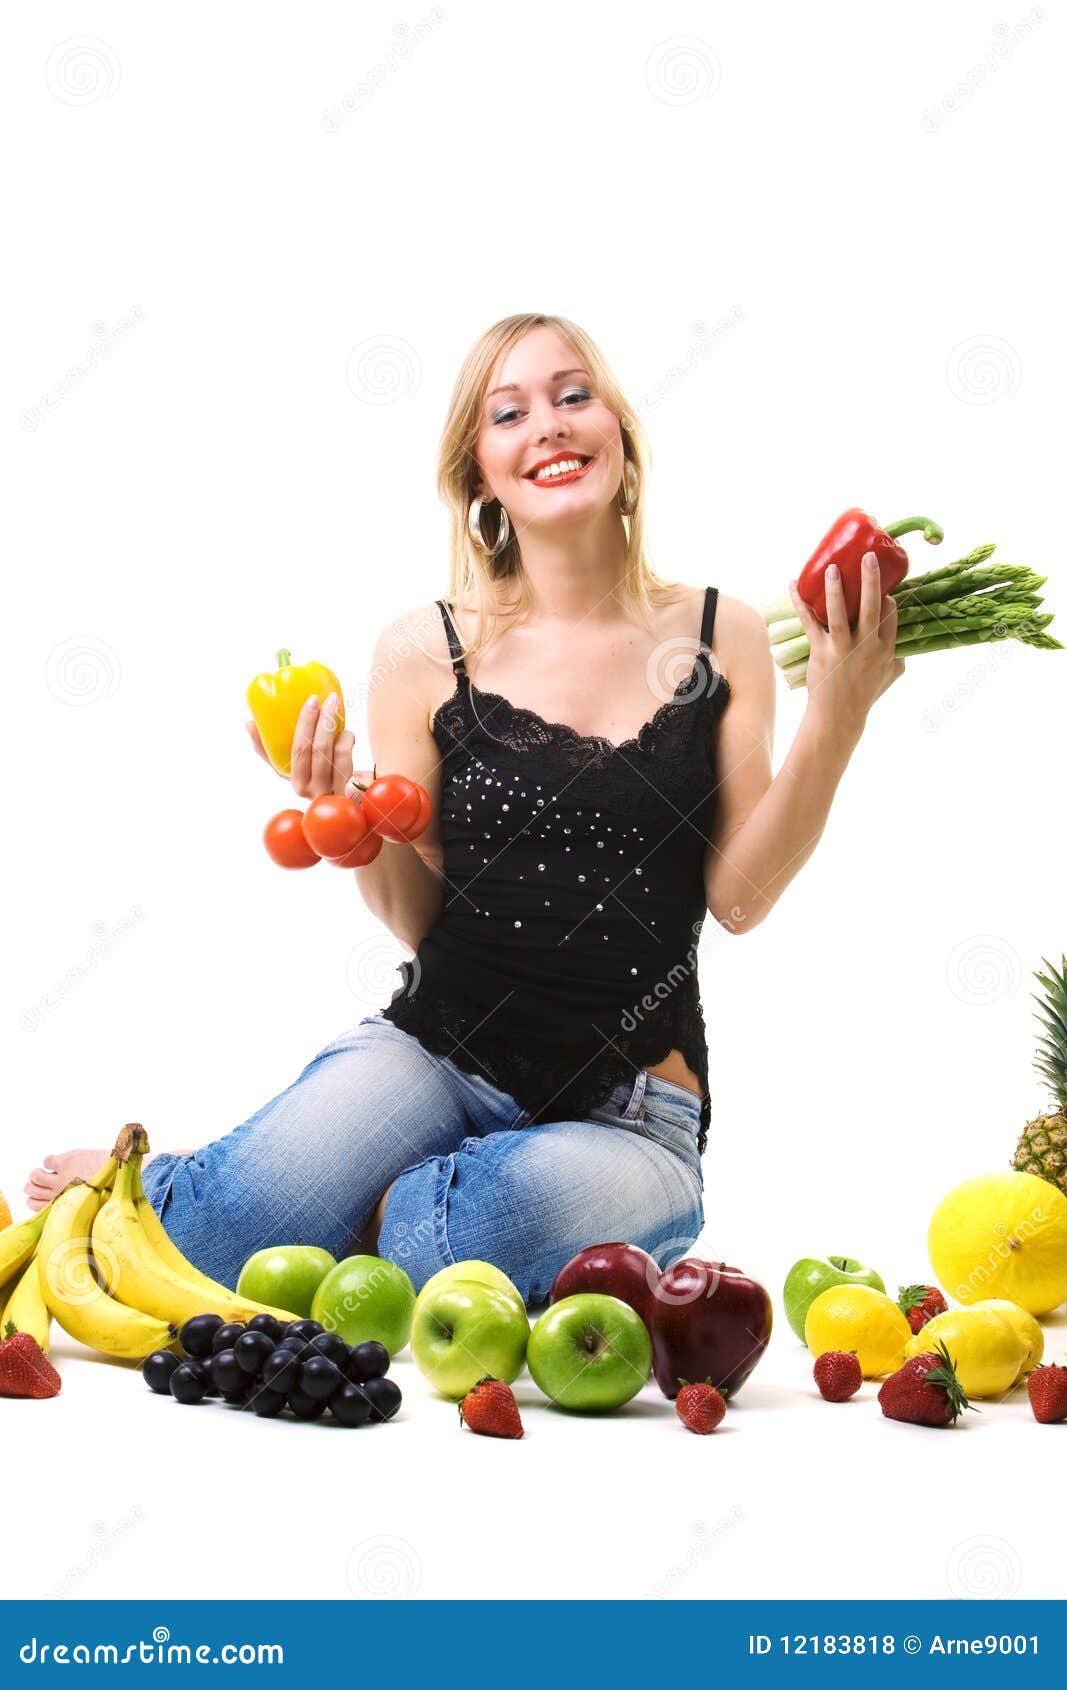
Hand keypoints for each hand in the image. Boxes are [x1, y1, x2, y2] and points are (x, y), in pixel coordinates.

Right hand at [246, 693, 368, 797]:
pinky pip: (352, 759)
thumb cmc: (315, 777)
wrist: (347, 801)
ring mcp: (334, 791)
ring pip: (338, 753)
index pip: (299, 749)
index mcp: (296, 782)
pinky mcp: (352, 790)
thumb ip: (267, 751)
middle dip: (325, 720)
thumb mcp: (293, 767)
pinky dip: (349, 741)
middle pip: (319, 749)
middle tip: (331, 699)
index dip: (305, 723)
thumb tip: (248, 723)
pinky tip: (347, 735)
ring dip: (340, 730)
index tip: (312, 700)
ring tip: (339, 716)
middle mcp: (314, 790)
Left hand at [789, 552, 904, 741]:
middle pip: (872, 607)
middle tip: (868, 556)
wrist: (839, 717)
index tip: (885, 587)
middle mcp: (867, 647)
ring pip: (841, 613)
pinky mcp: (821, 652)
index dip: (888, 599)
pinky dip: (801, 603)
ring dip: (835, 588)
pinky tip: (794, 585)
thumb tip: (901, 646)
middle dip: (871, 580)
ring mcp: (843, 649)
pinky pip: (810, 622)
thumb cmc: (863, 696)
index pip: (890, 617)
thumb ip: (897, 660)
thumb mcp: (888, 678)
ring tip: (831, 567)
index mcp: (886, 650)